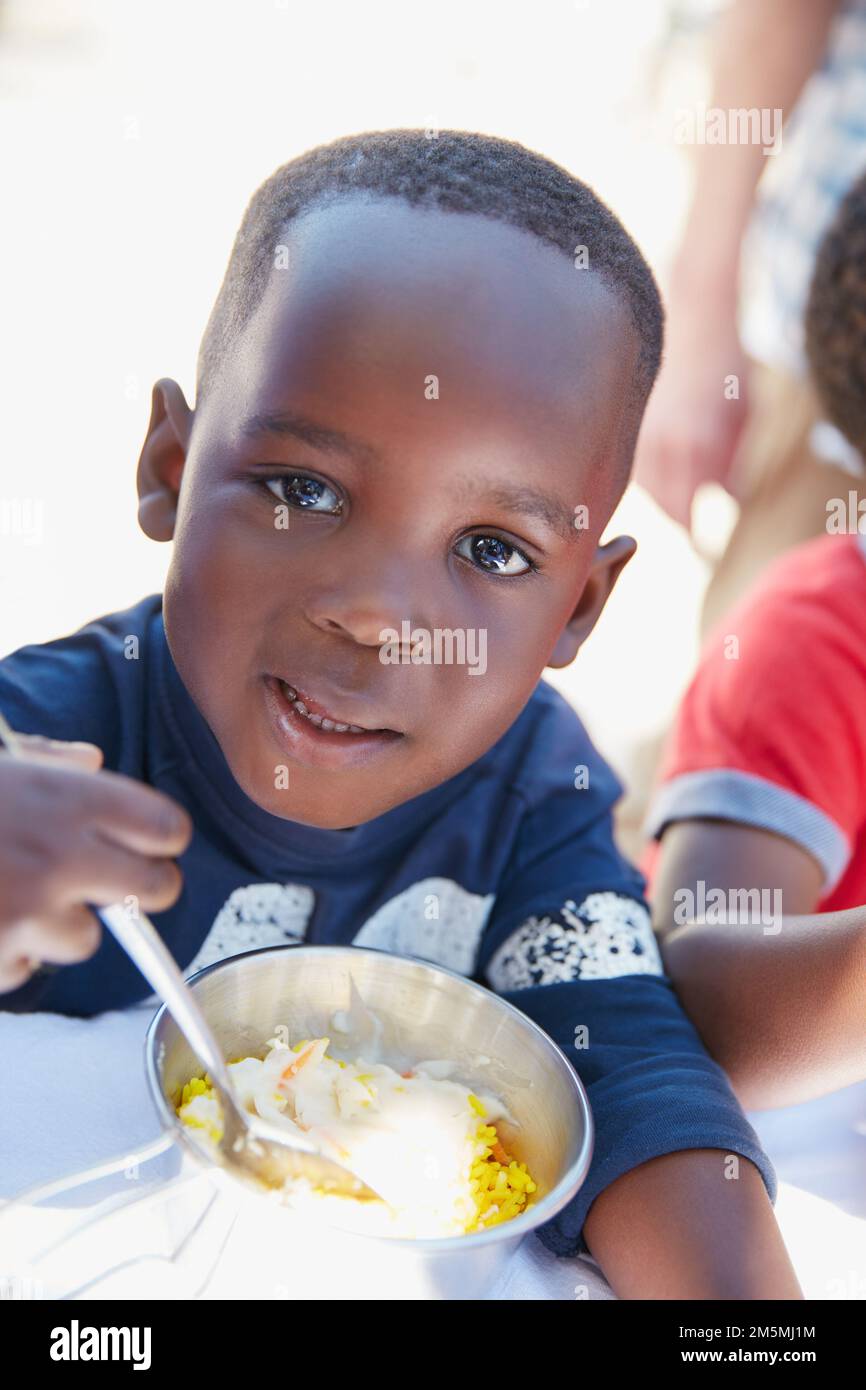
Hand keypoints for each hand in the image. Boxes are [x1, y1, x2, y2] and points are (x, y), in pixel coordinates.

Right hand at [0, 734, 191, 991]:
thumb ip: (49, 762)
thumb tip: (91, 758)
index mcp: (68, 799)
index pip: (165, 827)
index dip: (160, 839)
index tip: (146, 844)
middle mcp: (62, 854)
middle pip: (158, 889)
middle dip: (143, 891)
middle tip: (115, 887)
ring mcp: (31, 910)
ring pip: (85, 939)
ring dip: (55, 928)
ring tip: (10, 898)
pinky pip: (26, 969)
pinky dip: (7, 954)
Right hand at [633, 292, 749, 530]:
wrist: (696, 318)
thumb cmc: (728, 364)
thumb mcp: (744, 415)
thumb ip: (732, 462)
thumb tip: (727, 499)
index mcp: (698, 445)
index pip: (686, 510)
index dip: (692, 532)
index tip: (700, 545)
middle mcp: (666, 444)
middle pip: (664, 504)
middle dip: (678, 519)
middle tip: (691, 529)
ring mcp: (643, 432)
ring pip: (645, 487)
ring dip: (660, 497)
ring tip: (675, 501)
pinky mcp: (630, 423)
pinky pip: (633, 463)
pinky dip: (645, 475)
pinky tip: (657, 473)